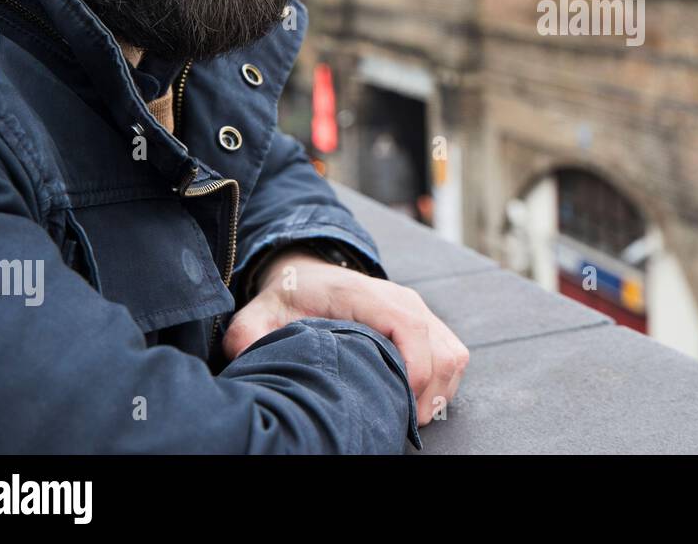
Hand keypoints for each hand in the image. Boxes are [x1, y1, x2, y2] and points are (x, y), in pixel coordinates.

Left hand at [222, 249, 468, 426]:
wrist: (310, 274)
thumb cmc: (290, 297)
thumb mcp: (259, 312)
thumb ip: (249, 334)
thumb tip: (244, 360)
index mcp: (365, 294)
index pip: (408, 325)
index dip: (413, 367)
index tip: (399, 401)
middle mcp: (401, 299)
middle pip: (440, 348)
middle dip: (427, 393)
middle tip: (399, 424)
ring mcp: (420, 311)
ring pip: (452, 356)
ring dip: (438, 391)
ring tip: (407, 416)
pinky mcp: (428, 324)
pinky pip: (453, 356)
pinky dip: (443, 383)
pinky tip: (416, 401)